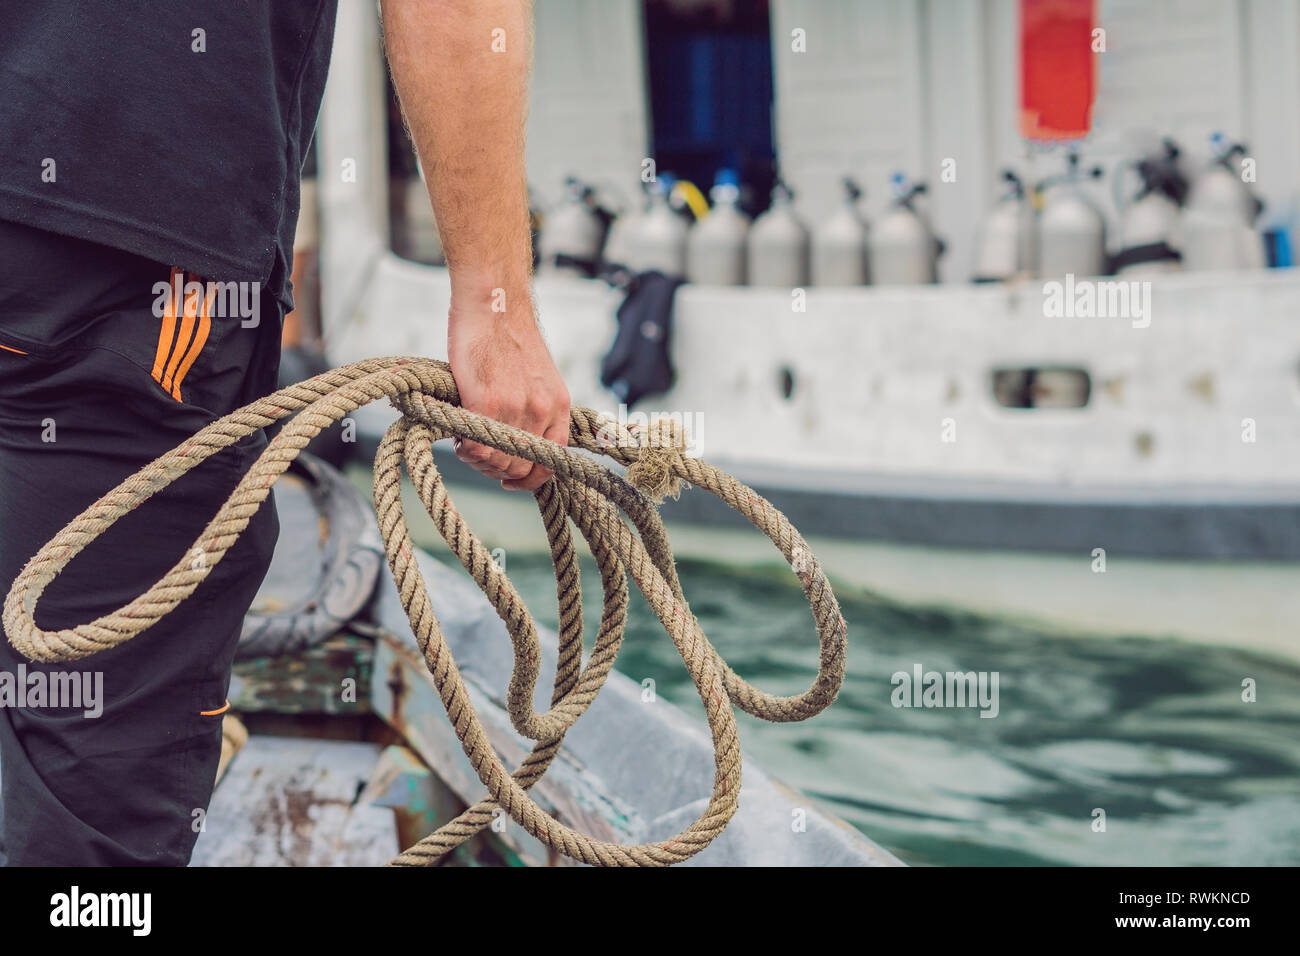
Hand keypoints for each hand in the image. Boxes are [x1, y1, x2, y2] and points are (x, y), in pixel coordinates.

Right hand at [447, 294, 569, 491]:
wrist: (493, 304)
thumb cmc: (506, 335)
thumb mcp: (537, 375)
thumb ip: (534, 406)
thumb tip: (517, 439)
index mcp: (558, 404)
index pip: (553, 461)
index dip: (531, 478)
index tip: (512, 478)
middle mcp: (542, 410)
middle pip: (522, 468)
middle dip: (497, 470)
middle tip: (477, 454)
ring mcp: (516, 408)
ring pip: (499, 462)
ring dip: (478, 460)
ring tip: (466, 442)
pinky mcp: (487, 402)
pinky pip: (478, 448)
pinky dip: (465, 450)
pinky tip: (458, 436)